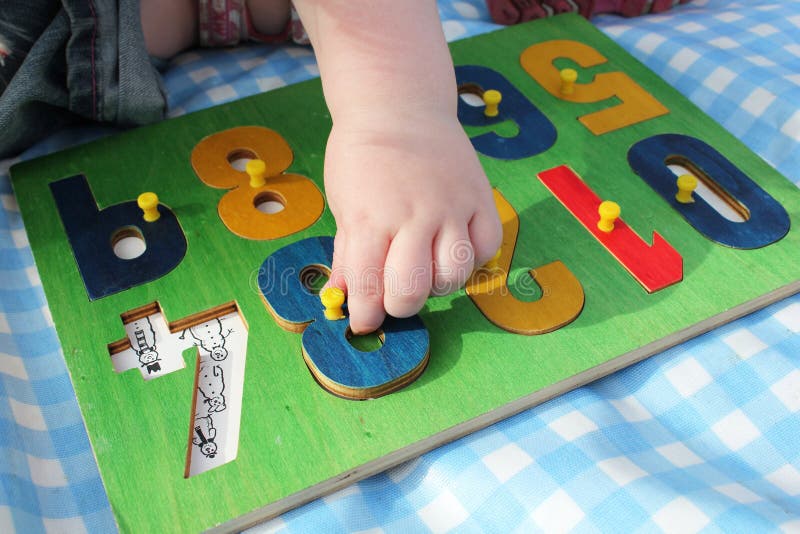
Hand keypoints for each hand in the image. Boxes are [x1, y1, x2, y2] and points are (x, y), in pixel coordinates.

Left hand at [323, 111, 501, 332]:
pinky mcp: (480, 197)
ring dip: (438, 286)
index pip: (369, 286)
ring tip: (426, 272)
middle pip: (413, 289)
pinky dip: (472, 259)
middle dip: (400, 306)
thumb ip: (348, 252)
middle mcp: (414, 216)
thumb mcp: (343, 203)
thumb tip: (343, 297)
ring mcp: (451, 206)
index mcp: (371, 218)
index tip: (365, 321)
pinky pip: (486, 247)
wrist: (399, 105)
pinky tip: (453, 250)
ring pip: (455, 274)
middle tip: (394, 296)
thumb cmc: (363, 155)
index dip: (366, 315)